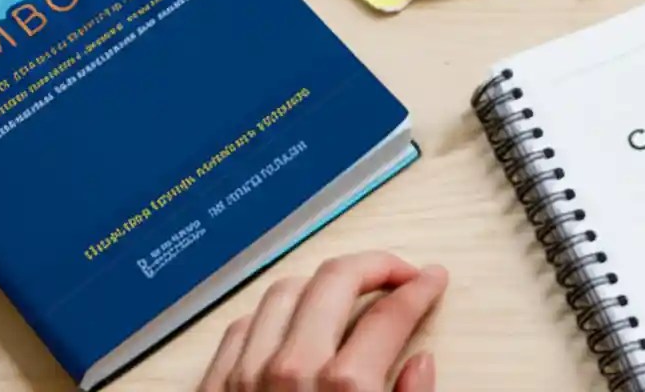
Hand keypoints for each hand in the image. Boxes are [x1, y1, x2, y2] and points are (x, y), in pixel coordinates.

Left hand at [199, 252, 448, 391]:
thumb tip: (420, 363)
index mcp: (346, 387)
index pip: (392, 314)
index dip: (420, 290)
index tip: (432, 279)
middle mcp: (292, 369)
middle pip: (336, 280)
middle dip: (374, 265)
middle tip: (397, 275)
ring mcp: (245, 375)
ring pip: (285, 292)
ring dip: (321, 285)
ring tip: (345, 295)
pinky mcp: (212, 388)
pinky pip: (242, 327)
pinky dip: (272, 317)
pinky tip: (291, 324)